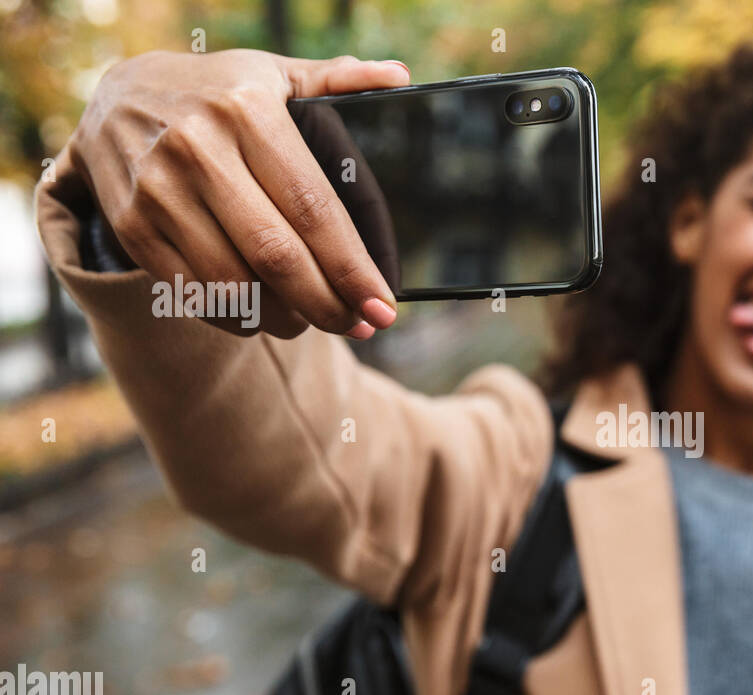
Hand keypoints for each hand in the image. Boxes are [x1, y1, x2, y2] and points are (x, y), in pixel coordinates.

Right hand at [66, 49, 408, 338]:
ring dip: (284, 318)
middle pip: (276, 256)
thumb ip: (336, 79)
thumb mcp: (272, 73)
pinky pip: (195, 293)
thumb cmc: (217, 92)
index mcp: (247, 111)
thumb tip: (399, 77)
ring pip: (234, 285)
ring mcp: (159, 190)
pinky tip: (262, 314)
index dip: (352, 267)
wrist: (115, 96)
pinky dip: (237, 317)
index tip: (384, 305)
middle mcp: (198, 149)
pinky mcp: (132, 226)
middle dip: (326, 303)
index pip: (313, 208)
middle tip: (359, 325)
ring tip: (311, 321)